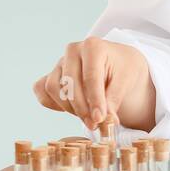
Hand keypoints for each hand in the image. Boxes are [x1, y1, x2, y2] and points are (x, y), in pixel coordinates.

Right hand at [33, 37, 155, 131]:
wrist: (117, 63)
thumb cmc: (123, 68)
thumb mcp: (128, 79)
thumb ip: (115, 98)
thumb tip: (106, 120)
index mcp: (93, 46)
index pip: (91, 77)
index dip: (95, 100)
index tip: (99, 118)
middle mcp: (72, 50)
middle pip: (69, 84)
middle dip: (82, 108)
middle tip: (95, 124)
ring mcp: (59, 62)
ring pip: (53, 88)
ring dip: (69, 108)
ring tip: (88, 117)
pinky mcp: (50, 74)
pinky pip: (42, 91)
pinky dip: (53, 104)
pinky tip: (72, 110)